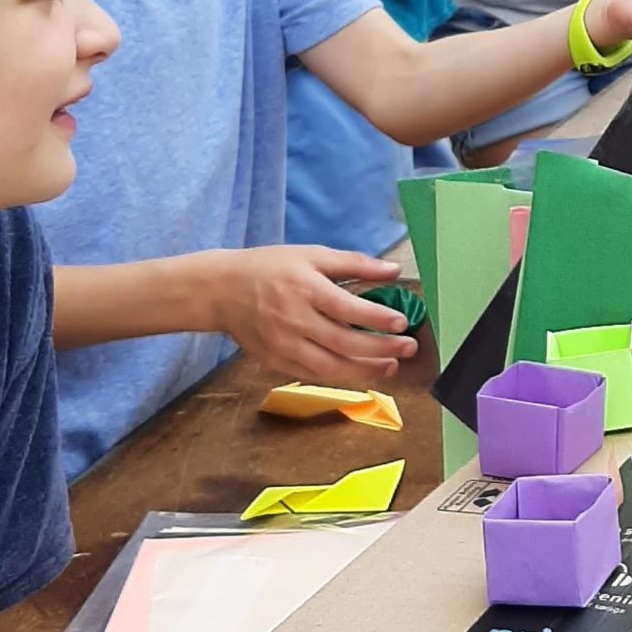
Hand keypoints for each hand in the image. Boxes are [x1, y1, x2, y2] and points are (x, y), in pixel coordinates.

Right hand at [202, 246, 416, 383]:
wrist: (222, 290)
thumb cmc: (271, 268)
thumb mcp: (312, 255)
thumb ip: (354, 264)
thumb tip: (394, 270)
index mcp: (304, 288)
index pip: (347, 309)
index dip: (377, 319)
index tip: (402, 323)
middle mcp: (293, 320)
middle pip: (344, 343)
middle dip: (381, 349)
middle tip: (409, 348)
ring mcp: (283, 345)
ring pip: (330, 367)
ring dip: (365, 371)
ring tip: (391, 367)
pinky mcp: (275, 361)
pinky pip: (313, 375)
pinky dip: (340, 376)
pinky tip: (361, 372)